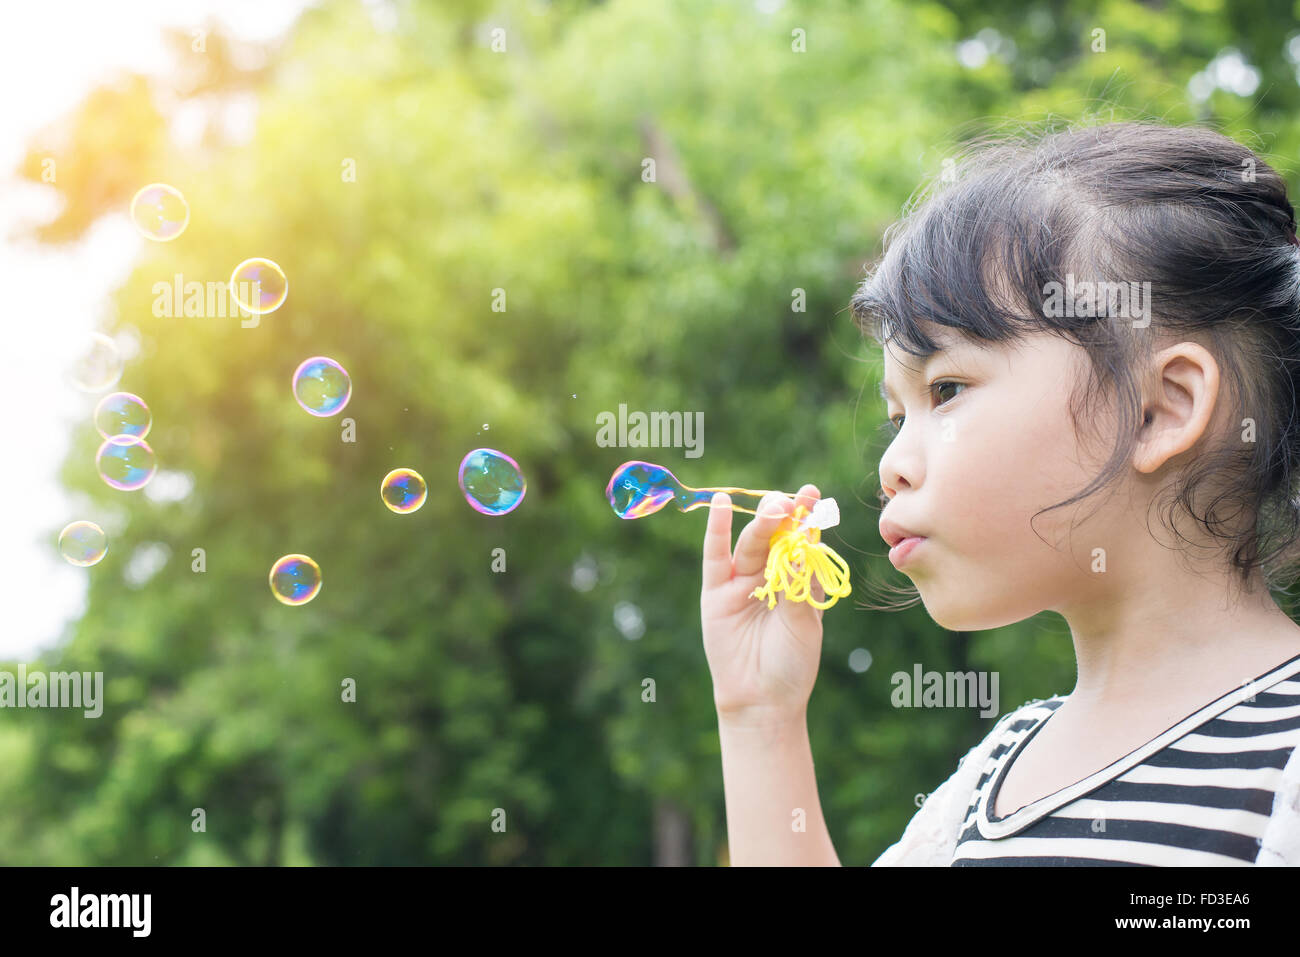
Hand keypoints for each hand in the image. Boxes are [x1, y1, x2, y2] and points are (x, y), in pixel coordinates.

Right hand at [701, 484, 826, 723]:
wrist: (762, 700)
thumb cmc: (791, 664)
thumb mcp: (803, 624)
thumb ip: (797, 586)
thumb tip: (798, 547)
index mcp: (798, 580)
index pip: (803, 541)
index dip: (808, 518)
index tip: (814, 495)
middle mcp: (771, 575)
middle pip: (776, 537)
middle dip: (784, 517)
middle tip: (791, 502)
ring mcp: (742, 582)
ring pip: (751, 544)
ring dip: (761, 524)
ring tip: (773, 507)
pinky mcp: (716, 592)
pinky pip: (715, 556)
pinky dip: (716, 530)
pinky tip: (720, 504)